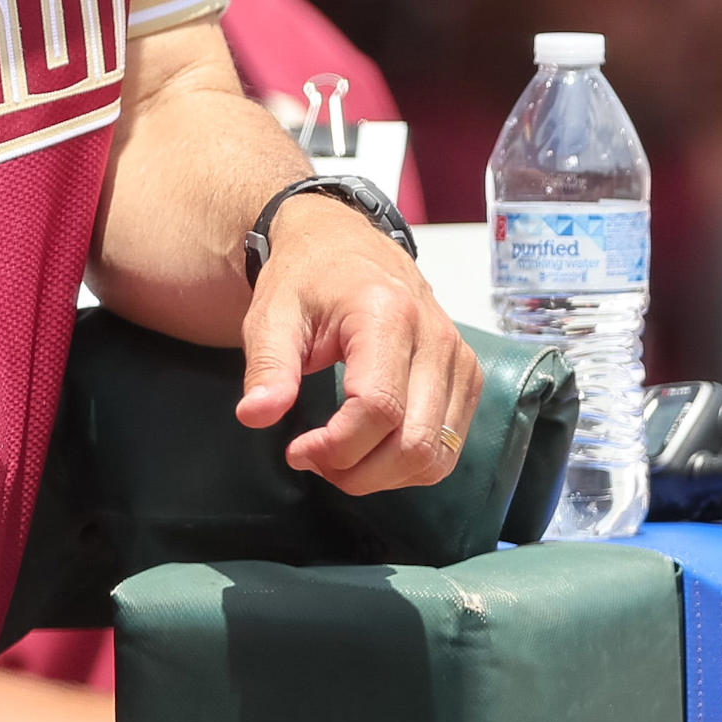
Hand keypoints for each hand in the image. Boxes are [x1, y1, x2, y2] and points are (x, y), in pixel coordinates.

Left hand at [235, 197, 484, 495]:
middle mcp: (435, 336)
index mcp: (387, 314)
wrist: (344, 245)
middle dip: (358, 472)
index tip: (296, 451)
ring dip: (384, 476)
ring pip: (437, 454)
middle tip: (315, 460)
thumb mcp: (271, 315)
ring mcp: (458, 357)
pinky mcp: (466, 374)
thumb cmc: (305, 280)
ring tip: (341, 457)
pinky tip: (372, 449)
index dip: (336, 448)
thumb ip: (267, 366)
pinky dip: (409, 465)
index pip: (378, 408)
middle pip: (413, 442)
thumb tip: (255, 416)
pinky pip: (448, 446)